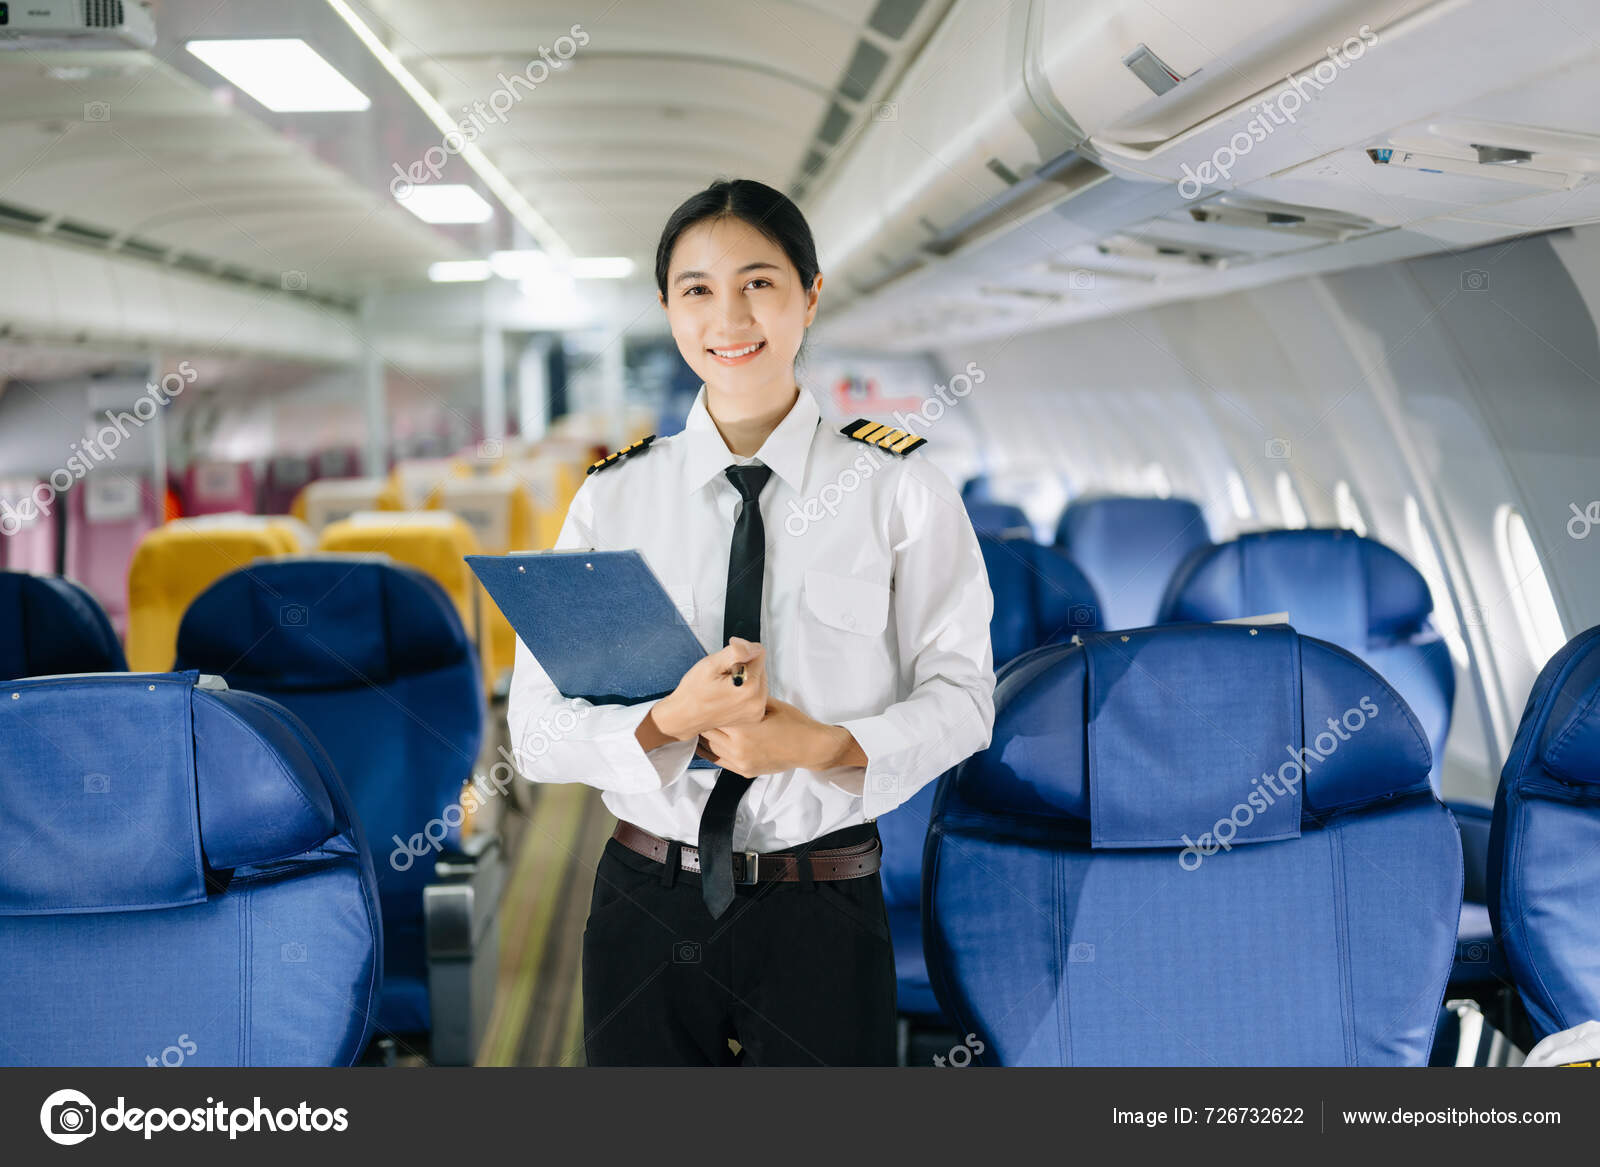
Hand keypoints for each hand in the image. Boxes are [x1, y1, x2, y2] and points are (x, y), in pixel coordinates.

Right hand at [651, 638, 767, 741]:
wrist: (685, 716)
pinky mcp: (754, 716)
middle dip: (743, 665)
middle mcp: (757, 702)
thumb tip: (753, 647)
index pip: (758, 653)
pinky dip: (746, 690)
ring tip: (725, 687)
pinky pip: (757, 692)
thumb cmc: (694, 692)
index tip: (725, 661)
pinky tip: (730, 694)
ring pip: (759, 678)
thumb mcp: (710, 664)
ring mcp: (756, 711)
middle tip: (722, 676)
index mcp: (749, 688)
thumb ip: (736, 652)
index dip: (740, 651)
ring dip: (745, 677)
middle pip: (760, 666)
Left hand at [696, 698, 854, 776]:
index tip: (699, 701)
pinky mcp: (743, 770)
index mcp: (743, 727)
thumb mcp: (769, 704)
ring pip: (709, 748)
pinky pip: (718, 761)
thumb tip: (732, 688)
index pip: (712, 717)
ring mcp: (740, 761)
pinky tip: (705, 743)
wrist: (809, 746)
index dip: (705, 709)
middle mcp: (738, 747)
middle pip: (708, 733)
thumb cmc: (792, 723)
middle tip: (695, 713)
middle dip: (702, 723)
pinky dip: (710, 751)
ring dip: (704, 737)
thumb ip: (747, 699)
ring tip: (697, 726)